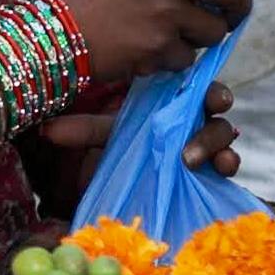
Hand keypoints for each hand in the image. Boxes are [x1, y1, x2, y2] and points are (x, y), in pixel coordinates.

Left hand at [41, 78, 243, 174]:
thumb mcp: (104, 138)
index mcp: (175, 102)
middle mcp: (196, 119)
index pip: (197, 86)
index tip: (210, 95)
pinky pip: (228, 164)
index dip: (209, 88)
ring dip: (214, 142)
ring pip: (224, 133)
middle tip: (209, 111)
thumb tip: (46, 128)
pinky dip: (228, 164)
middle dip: (215, 105)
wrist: (133, 188)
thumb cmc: (126, 150)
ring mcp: (208, 145)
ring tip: (191, 158)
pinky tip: (222, 169)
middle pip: (217, 103)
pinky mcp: (213, 172)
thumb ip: (83, 130)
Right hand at [53, 0, 274, 87]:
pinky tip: (142, 56)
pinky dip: (170, 63)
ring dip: (198, 41)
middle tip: (230, 20)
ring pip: (214, 33)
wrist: (45, 31)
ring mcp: (168, 11)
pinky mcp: (161, 46)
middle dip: (239, 10)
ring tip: (163, 41)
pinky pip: (187, 59)